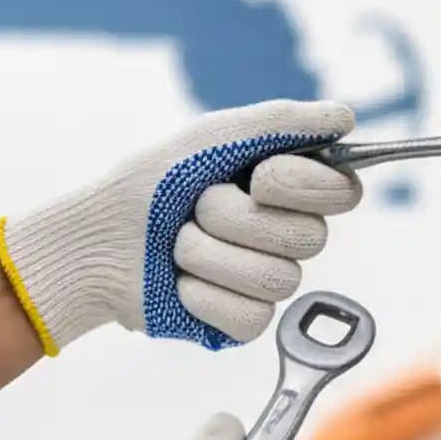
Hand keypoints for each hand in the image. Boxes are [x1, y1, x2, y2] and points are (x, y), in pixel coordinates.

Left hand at [0, 100, 362, 354]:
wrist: (94, 240)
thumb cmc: (150, 182)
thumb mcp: (212, 137)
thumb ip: (281, 122)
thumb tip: (346, 117)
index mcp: (287, 187)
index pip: (344, 192)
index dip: (306, 187)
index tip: (259, 177)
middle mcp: (285, 233)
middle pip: (311, 238)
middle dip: (238, 218)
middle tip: (198, 206)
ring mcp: (267, 280)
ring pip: (279, 279)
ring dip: (212, 254)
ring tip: (178, 244)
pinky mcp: (243, 322)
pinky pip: (253, 317)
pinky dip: (203, 294)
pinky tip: (179, 283)